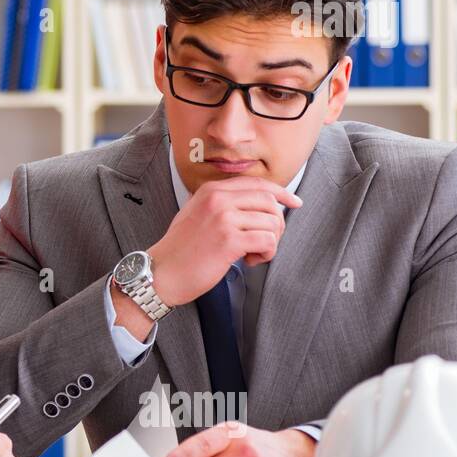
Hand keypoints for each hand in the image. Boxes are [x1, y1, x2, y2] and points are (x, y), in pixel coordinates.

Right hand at [149, 177, 300, 305]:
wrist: (162, 272)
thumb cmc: (180, 249)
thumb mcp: (196, 213)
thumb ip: (221, 203)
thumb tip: (257, 203)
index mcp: (211, 190)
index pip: (257, 183)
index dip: (281, 193)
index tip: (294, 202)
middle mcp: (218, 199)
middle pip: (269, 201)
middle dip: (277, 223)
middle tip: (266, 241)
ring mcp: (223, 218)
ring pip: (272, 222)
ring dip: (270, 242)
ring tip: (252, 254)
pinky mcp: (229, 241)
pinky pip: (267, 241)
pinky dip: (266, 253)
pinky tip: (249, 261)